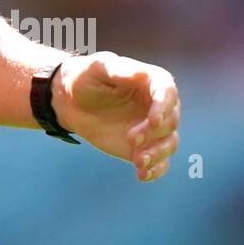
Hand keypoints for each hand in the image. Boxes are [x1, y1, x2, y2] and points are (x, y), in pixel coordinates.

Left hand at [52, 54, 178, 181]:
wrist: (73, 102)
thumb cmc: (86, 78)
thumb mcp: (97, 68)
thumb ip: (117, 69)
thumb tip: (140, 73)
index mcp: (151, 81)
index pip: (168, 92)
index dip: (163, 107)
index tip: (153, 120)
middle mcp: (158, 105)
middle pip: (170, 121)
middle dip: (153, 133)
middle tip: (130, 138)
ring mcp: (154, 128)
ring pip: (170, 144)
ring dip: (158, 154)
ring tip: (137, 161)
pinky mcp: (145, 147)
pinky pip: (161, 162)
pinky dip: (156, 170)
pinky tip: (142, 175)